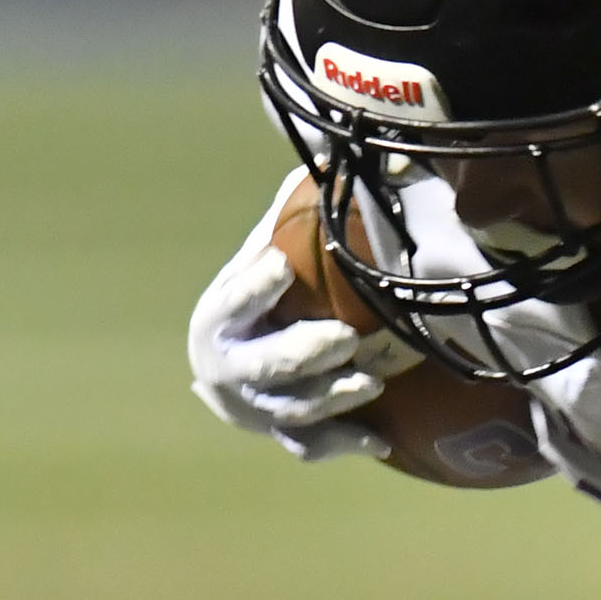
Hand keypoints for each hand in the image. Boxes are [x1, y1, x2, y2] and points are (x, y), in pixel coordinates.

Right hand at [186, 182, 419, 461]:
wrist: (233, 372)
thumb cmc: (261, 302)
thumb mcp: (264, 258)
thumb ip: (288, 220)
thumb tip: (326, 153)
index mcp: (220, 318)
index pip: (232, 301)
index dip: (254, 287)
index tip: (280, 265)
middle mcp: (230, 367)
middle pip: (265, 366)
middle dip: (303, 353)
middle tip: (345, 338)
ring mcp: (255, 407)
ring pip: (292, 410)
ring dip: (331, 399)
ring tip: (372, 382)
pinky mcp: (282, 435)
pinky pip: (310, 446)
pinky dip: (342, 443)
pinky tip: (380, 438)